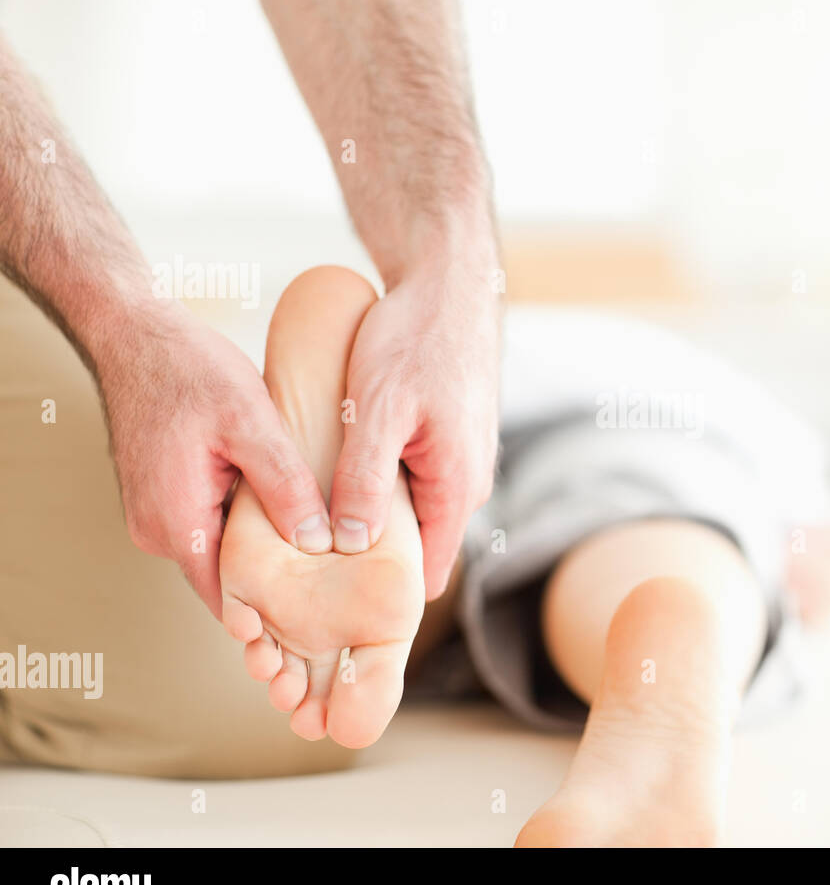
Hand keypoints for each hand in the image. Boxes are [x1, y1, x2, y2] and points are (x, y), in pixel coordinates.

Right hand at [98, 307, 330, 615]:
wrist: (135, 333)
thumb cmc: (188, 369)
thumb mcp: (251, 422)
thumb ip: (284, 484)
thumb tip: (318, 541)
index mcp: (176, 523)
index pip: (229, 601)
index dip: (273, 621)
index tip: (317, 633)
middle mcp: (159, 530)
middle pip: (228, 582)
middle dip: (276, 593)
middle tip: (334, 603)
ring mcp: (158, 515)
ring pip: (222, 555)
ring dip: (265, 560)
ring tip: (324, 568)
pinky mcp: (166, 496)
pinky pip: (212, 529)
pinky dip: (248, 533)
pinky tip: (291, 524)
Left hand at [327, 254, 498, 597]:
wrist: (451, 282)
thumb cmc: (417, 338)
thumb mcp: (378, 410)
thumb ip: (364, 481)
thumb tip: (346, 543)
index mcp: (458, 487)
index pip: (426, 574)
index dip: (381, 595)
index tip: (331, 602)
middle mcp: (468, 482)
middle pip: (416, 545)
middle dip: (366, 556)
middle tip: (305, 557)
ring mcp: (462, 460)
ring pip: (411, 510)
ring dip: (369, 514)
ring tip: (314, 513)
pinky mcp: (450, 439)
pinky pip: (414, 480)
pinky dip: (379, 483)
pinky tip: (339, 468)